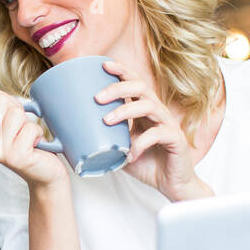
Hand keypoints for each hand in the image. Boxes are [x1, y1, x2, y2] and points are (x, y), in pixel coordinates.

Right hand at [0, 89, 66, 189]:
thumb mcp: (11, 124)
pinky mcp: (16, 157)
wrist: (44, 173)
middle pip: (2, 102)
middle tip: (22, 131)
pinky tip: (35, 147)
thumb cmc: (30, 147)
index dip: (12, 104)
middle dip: (19, 112)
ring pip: (16, 114)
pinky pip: (31, 128)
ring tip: (28, 140)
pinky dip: (38, 135)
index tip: (15, 121)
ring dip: (29, 124)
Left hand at [95, 58, 210, 199]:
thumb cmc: (146, 163)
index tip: (103, 65)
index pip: (134, 82)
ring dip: (125, 110)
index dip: (121, 71)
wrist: (171, 183)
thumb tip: (73, 138)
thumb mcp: (119, 149)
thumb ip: (103, 140)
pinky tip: (129, 154)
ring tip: (106, 120)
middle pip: (141, 87)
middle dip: (118, 88)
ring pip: (149, 105)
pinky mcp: (176, 139)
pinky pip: (158, 134)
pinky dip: (140, 143)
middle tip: (97, 98)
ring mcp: (167, 124)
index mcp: (144, 110)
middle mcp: (157, 112)